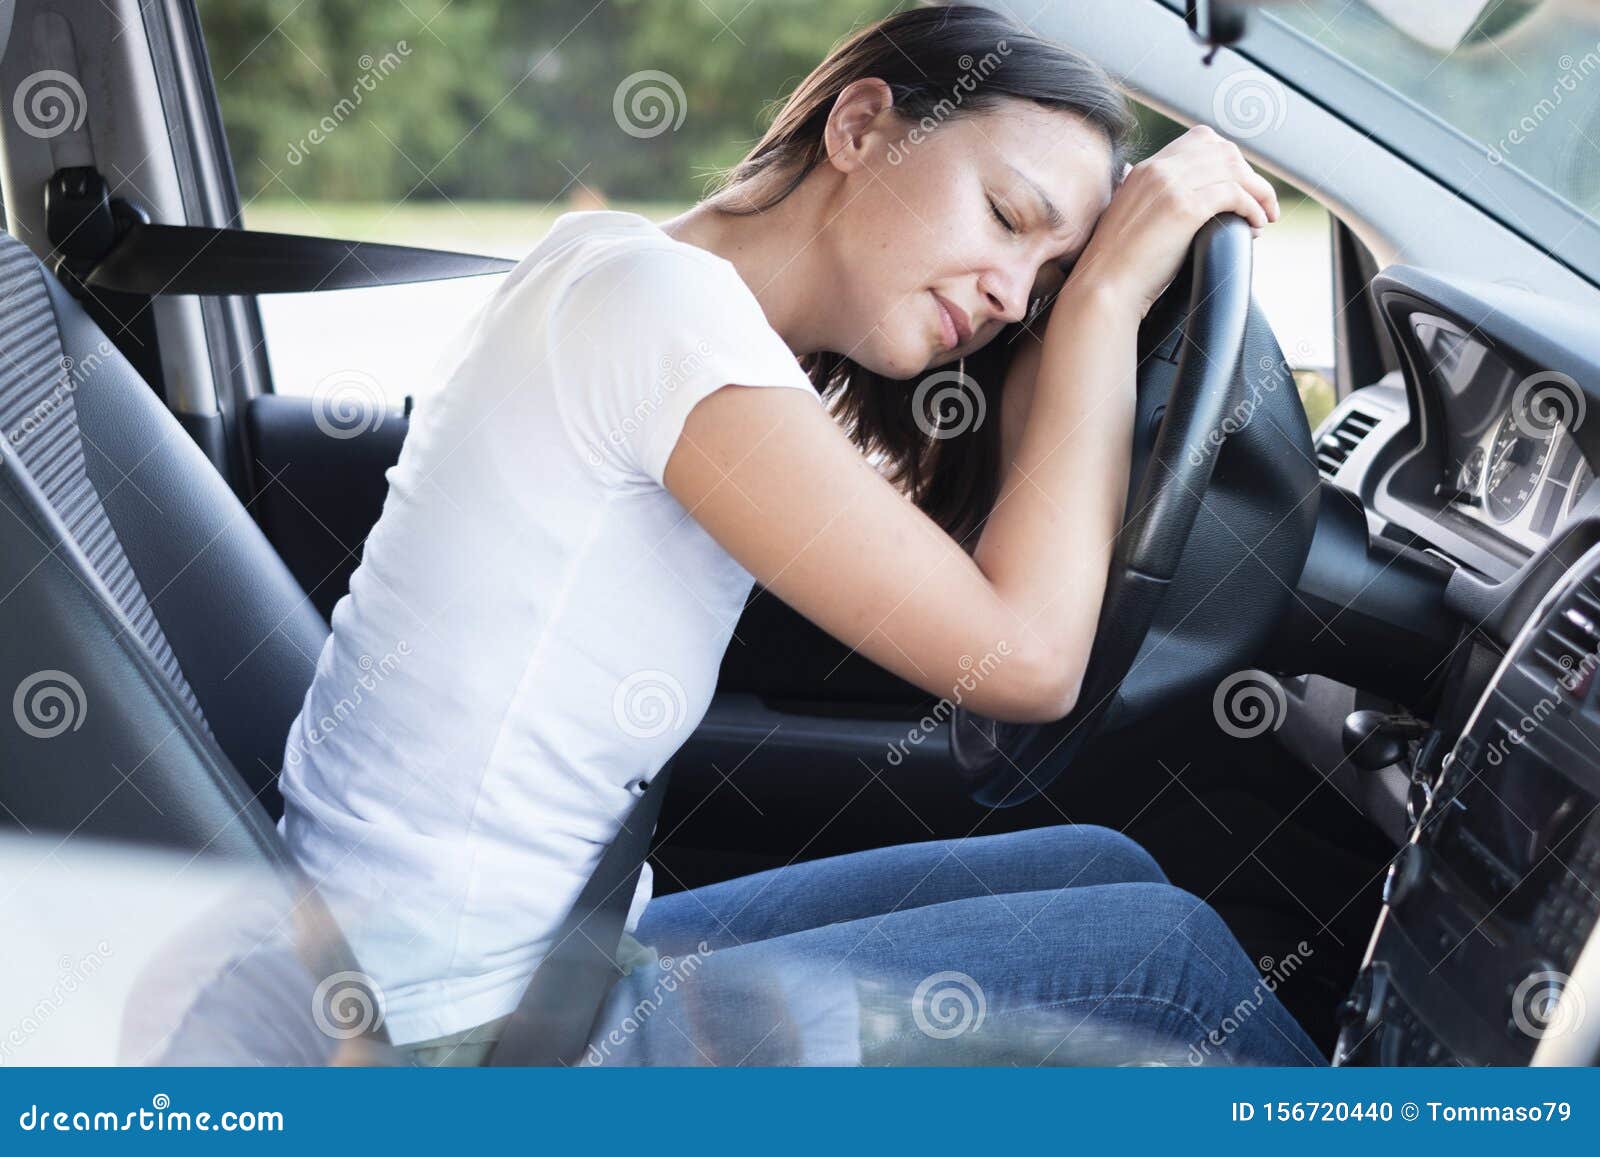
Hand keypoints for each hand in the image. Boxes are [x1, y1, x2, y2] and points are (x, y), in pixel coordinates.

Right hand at [1064, 124, 1279, 319]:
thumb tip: (1187, 205)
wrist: (1103, 287)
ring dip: (1259, 192)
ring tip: (1265, 215)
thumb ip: (1154, 202)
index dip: (1229, 159)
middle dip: (1250, 175)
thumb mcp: (1133, 219)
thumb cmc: (1117, 266)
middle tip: (1262, 202)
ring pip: (1234, 170)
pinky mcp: (1184, 209)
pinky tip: (1255, 225)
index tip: (1241, 184)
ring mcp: (1171, 186)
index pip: (1201, 140)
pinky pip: (1234, 195)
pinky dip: (1253, 208)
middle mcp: (1159, 170)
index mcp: (1145, 169)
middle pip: (1223, 151)